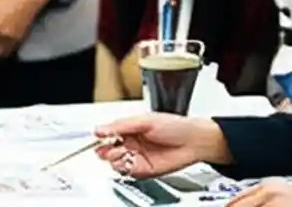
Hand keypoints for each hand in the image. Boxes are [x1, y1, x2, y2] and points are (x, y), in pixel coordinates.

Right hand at [93, 113, 230, 178]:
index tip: (97, 136)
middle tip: (107, 146)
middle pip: (108, 149)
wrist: (194, 141)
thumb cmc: (175, 126)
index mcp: (131, 129)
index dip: (101, 136)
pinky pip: (127, 171)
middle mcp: (132, 143)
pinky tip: (129, 159)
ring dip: (114, 158)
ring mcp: (137, 157)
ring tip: (122, 151)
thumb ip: (121, 125)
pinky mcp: (143, 170)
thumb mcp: (145, 120)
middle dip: (105, 149)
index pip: (109, 134)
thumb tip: (100, 129)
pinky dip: (124, 167)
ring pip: (115, 162)